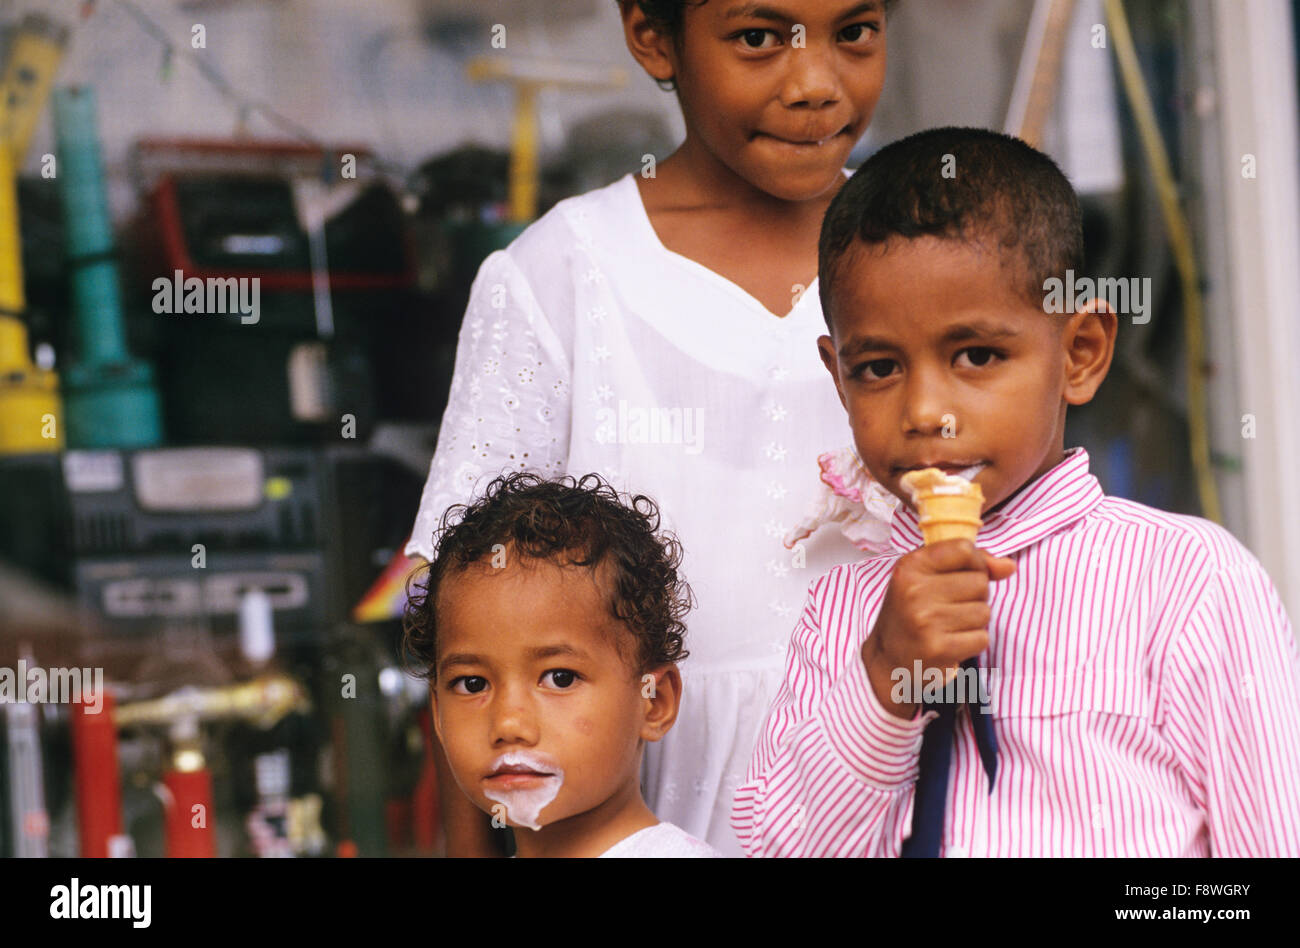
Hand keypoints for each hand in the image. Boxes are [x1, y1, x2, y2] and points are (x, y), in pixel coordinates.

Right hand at [861, 539, 1015, 719]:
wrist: (888, 660)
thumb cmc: (912, 612)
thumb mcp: (927, 578)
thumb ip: (968, 564)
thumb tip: (1009, 566)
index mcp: (911, 566)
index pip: (964, 549)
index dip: (974, 563)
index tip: (961, 576)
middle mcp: (915, 591)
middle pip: (980, 582)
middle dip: (974, 596)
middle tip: (949, 608)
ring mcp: (926, 621)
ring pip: (984, 612)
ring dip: (973, 622)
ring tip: (949, 626)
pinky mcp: (938, 649)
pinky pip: (981, 638)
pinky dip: (971, 643)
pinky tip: (951, 643)